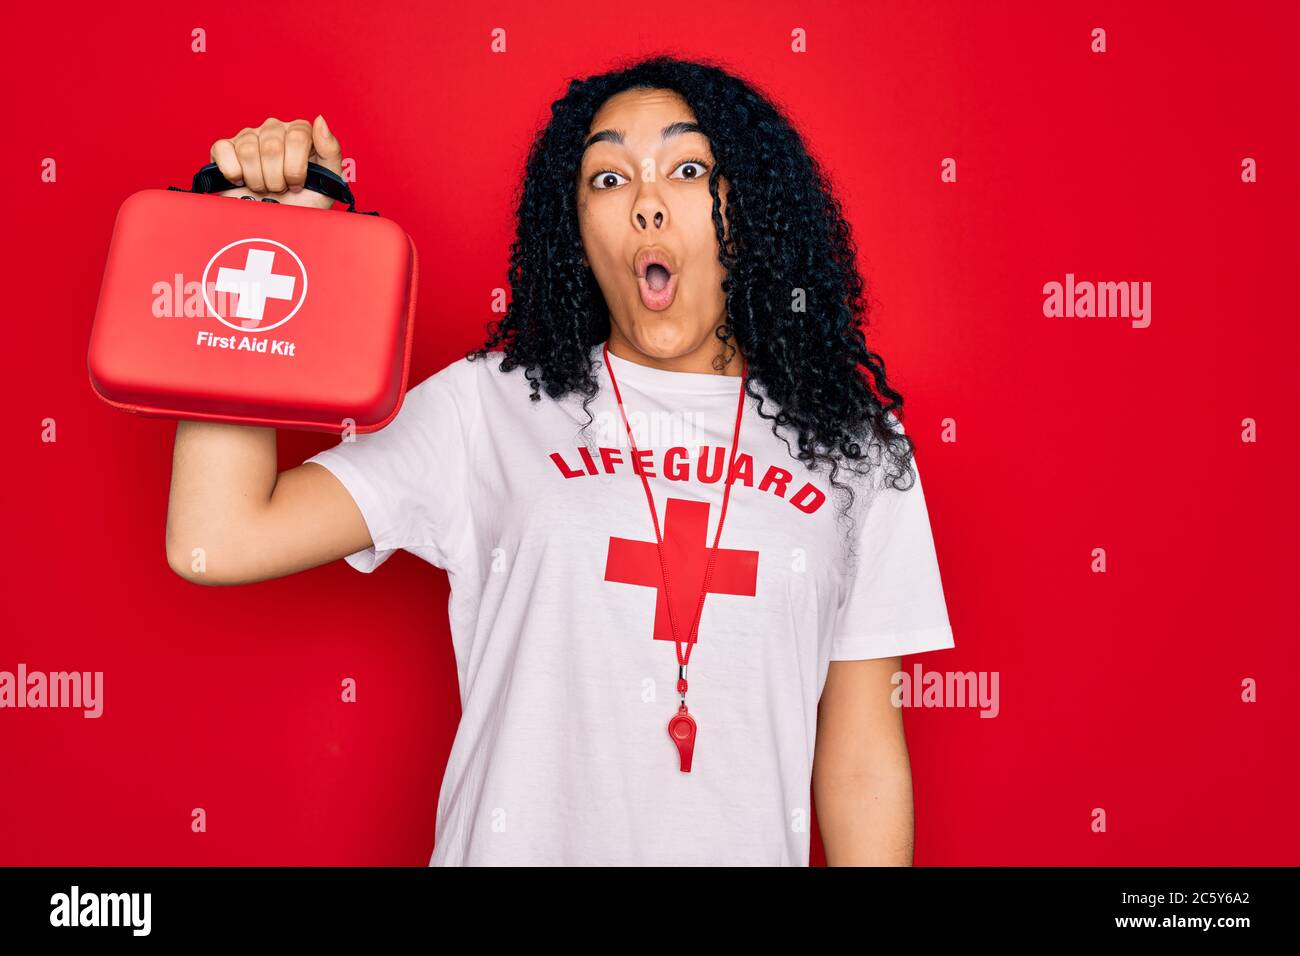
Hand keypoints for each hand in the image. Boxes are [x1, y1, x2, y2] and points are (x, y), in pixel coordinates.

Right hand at [209, 115, 342, 209]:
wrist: (276, 226)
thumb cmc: (303, 204)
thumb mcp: (328, 183)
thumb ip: (331, 150)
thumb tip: (320, 120)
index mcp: (300, 132)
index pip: (297, 138)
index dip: (296, 168)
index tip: (297, 183)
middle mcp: (274, 128)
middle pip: (272, 147)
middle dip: (277, 178)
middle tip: (280, 189)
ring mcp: (248, 136)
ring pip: (248, 151)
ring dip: (257, 180)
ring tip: (264, 188)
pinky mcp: (223, 148)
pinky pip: (223, 150)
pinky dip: (233, 173)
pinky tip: (242, 180)